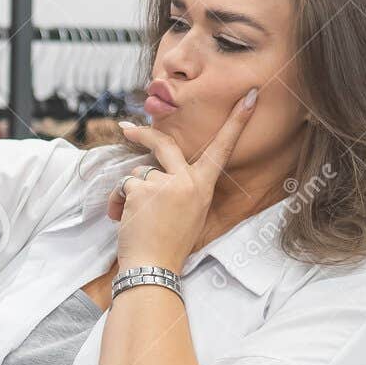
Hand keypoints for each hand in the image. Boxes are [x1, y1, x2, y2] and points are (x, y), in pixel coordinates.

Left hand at [109, 88, 257, 269]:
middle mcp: (187, 181)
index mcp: (203, 186)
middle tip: (127, 129)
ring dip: (128, 193)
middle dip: (144, 135)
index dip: (236, 121)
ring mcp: (165, 184)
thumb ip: (182, 188)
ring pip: (138, 173)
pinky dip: (116, 202)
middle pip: (165, 144)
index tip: (249, 95)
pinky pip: (122, 186)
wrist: (153, 269)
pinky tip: (122, 219)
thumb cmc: (169, 246)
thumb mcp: (189, 213)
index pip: (222, 148)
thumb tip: (156, 170)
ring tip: (132, 218)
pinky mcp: (142, 190)